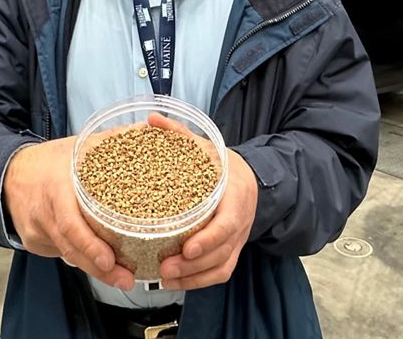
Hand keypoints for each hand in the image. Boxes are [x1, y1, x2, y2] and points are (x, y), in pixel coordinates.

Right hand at [4, 137, 134, 289]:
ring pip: (66, 255)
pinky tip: (99, 266)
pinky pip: (60, 252)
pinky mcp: (33, 242)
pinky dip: (80, 259)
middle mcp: (43, 212)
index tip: (110, 259)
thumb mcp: (79, 147)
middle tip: (126, 279)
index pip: (70, 223)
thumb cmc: (50, 160)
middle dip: (99, 268)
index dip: (90, 244)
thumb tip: (151, 131)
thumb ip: (113, 142)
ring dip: (94, 270)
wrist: (9, 172)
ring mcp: (36, 230)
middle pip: (71, 247)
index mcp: (55, 187)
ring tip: (120, 278)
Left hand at [159, 146, 257, 290]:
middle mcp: (241, 221)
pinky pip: (220, 273)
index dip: (209, 239)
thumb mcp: (205, 147)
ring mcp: (238, 239)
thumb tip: (151, 119)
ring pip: (221, 266)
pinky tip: (173, 283)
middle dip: (193, 264)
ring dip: (193, 278)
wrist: (251, 179)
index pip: (228, 223)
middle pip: (222, 251)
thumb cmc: (222, 164)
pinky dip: (198, 283)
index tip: (186, 248)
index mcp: (236, 194)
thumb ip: (180, 135)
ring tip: (164, 278)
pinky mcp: (232, 251)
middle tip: (163, 267)